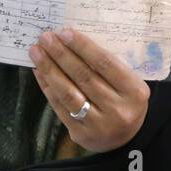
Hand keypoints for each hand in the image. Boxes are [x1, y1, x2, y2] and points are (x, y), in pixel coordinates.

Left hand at [29, 28, 150, 152]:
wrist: (129, 139)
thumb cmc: (126, 101)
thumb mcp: (129, 82)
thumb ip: (109, 66)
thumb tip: (72, 42)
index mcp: (134, 91)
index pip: (104, 63)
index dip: (83, 47)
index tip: (64, 32)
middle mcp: (117, 109)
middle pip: (83, 76)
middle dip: (61, 54)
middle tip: (45, 38)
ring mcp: (98, 124)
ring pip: (68, 93)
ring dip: (49, 69)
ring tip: (36, 52)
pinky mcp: (81, 134)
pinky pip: (60, 107)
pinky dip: (48, 87)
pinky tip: (39, 72)